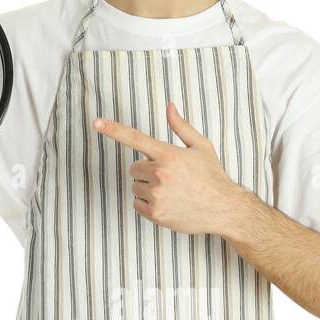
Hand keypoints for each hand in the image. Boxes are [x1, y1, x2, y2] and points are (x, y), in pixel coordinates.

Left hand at [91, 101, 249, 235]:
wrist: (224, 209)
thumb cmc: (211, 175)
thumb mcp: (201, 147)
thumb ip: (181, 126)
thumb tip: (169, 105)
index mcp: (168, 154)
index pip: (135, 138)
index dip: (113, 129)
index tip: (95, 122)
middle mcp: (159, 173)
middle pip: (134, 168)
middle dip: (147, 170)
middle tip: (170, 177)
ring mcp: (156, 195)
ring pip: (135, 186)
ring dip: (147, 187)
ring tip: (172, 191)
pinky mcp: (155, 214)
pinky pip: (137, 204)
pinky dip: (147, 204)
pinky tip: (168, 203)